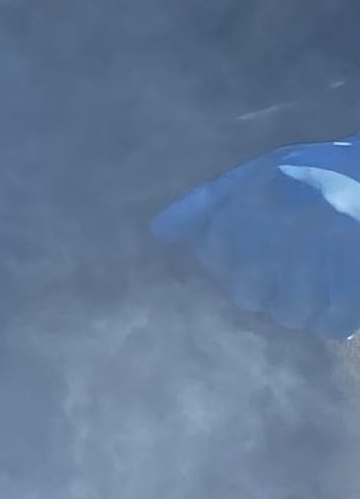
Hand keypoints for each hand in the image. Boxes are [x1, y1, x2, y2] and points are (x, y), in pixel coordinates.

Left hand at [153, 139, 359, 338]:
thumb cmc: (317, 174)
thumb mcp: (262, 174)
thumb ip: (207, 203)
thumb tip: (159, 232)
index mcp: (266, 189)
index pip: (215, 253)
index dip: (224, 260)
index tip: (251, 250)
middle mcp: (296, 216)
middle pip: (247, 292)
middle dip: (257, 290)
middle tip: (283, 270)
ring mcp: (334, 246)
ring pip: (288, 314)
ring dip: (295, 307)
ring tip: (313, 281)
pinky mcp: (359, 279)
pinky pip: (332, 325)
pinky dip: (331, 320)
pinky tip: (339, 295)